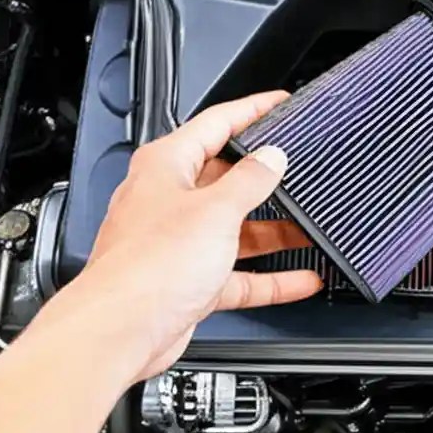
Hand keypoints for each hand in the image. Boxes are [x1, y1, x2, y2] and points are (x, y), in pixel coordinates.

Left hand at [65, 91, 322, 381]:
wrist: (121, 330)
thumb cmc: (146, 266)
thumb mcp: (215, 210)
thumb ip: (250, 181)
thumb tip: (272, 158)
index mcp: (166, 166)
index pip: (215, 123)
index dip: (251, 110)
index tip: (279, 102)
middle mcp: (169, 200)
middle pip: (226, 178)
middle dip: (266, 181)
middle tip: (301, 173)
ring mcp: (179, 242)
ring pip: (235, 229)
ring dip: (273, 232)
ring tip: (311, 229)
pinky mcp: (189, 280)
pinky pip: (239, 274)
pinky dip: (270, 278)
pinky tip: (301, 279)